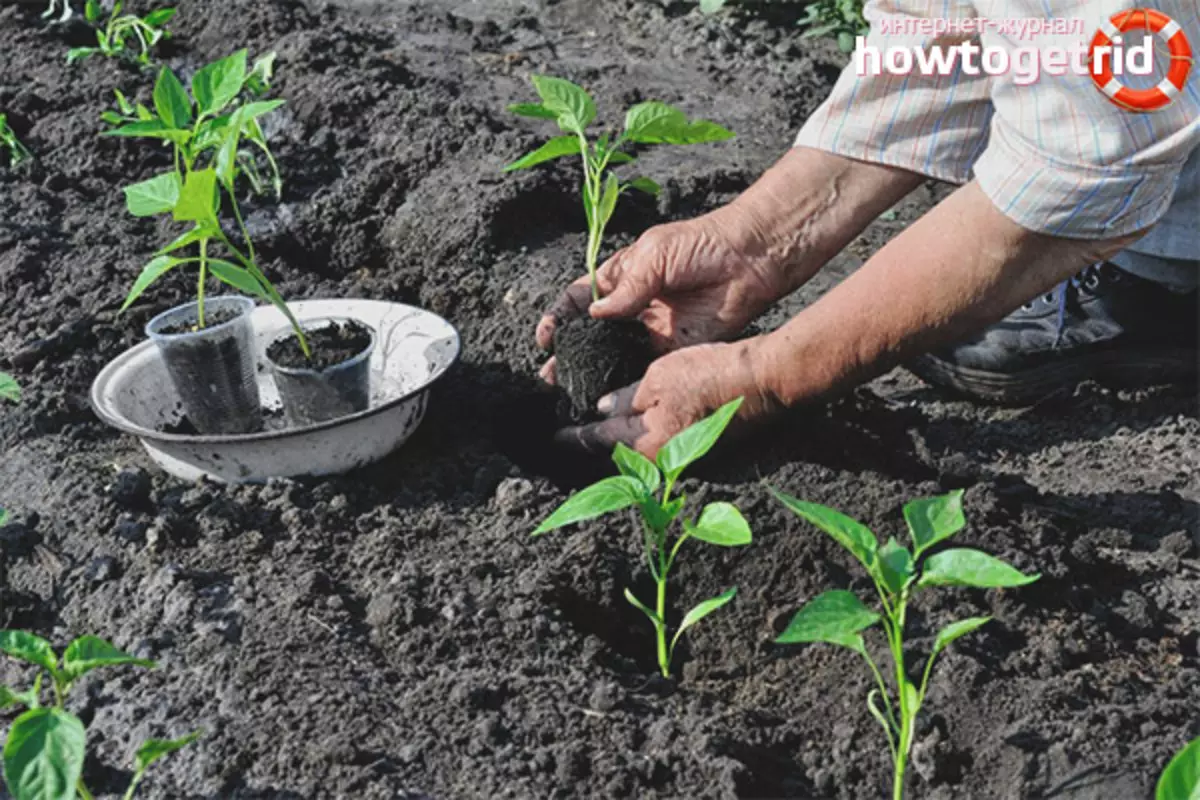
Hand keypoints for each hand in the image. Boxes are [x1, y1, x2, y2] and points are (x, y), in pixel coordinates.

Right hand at [536, 210, 789, 381]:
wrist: (748, 259)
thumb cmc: (700, 245)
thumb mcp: (653, 255)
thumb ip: (625, 289)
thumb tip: (596, 315)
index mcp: (622, 277)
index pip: (580, 299)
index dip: (559, 316)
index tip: (545, 336)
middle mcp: (633, 306)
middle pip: (592, 333)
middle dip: (569, 352)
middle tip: (550, 375)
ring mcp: (652, 329)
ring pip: (614, 355)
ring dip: (592, 371)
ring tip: (569, 389)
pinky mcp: (674, 348)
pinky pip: (645, 367)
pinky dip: (625, 380)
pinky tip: (606, 392)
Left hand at [554, 339, 778, 457]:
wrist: (765, 383)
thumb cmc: (711, 376)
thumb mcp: (658, 377)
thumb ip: (626, 397)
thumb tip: (602, 409)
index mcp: (647, 443)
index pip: (597, 440)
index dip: (572, 436)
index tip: (552, 437)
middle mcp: (663, 460)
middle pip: (618, 453)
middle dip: (595, 442)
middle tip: (573, 430)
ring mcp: (686, 458)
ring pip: (641, 449)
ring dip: (621, 439)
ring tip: (601, 424)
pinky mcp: (703, 449)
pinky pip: (663, 444)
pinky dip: (647, 435)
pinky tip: (641, 420)